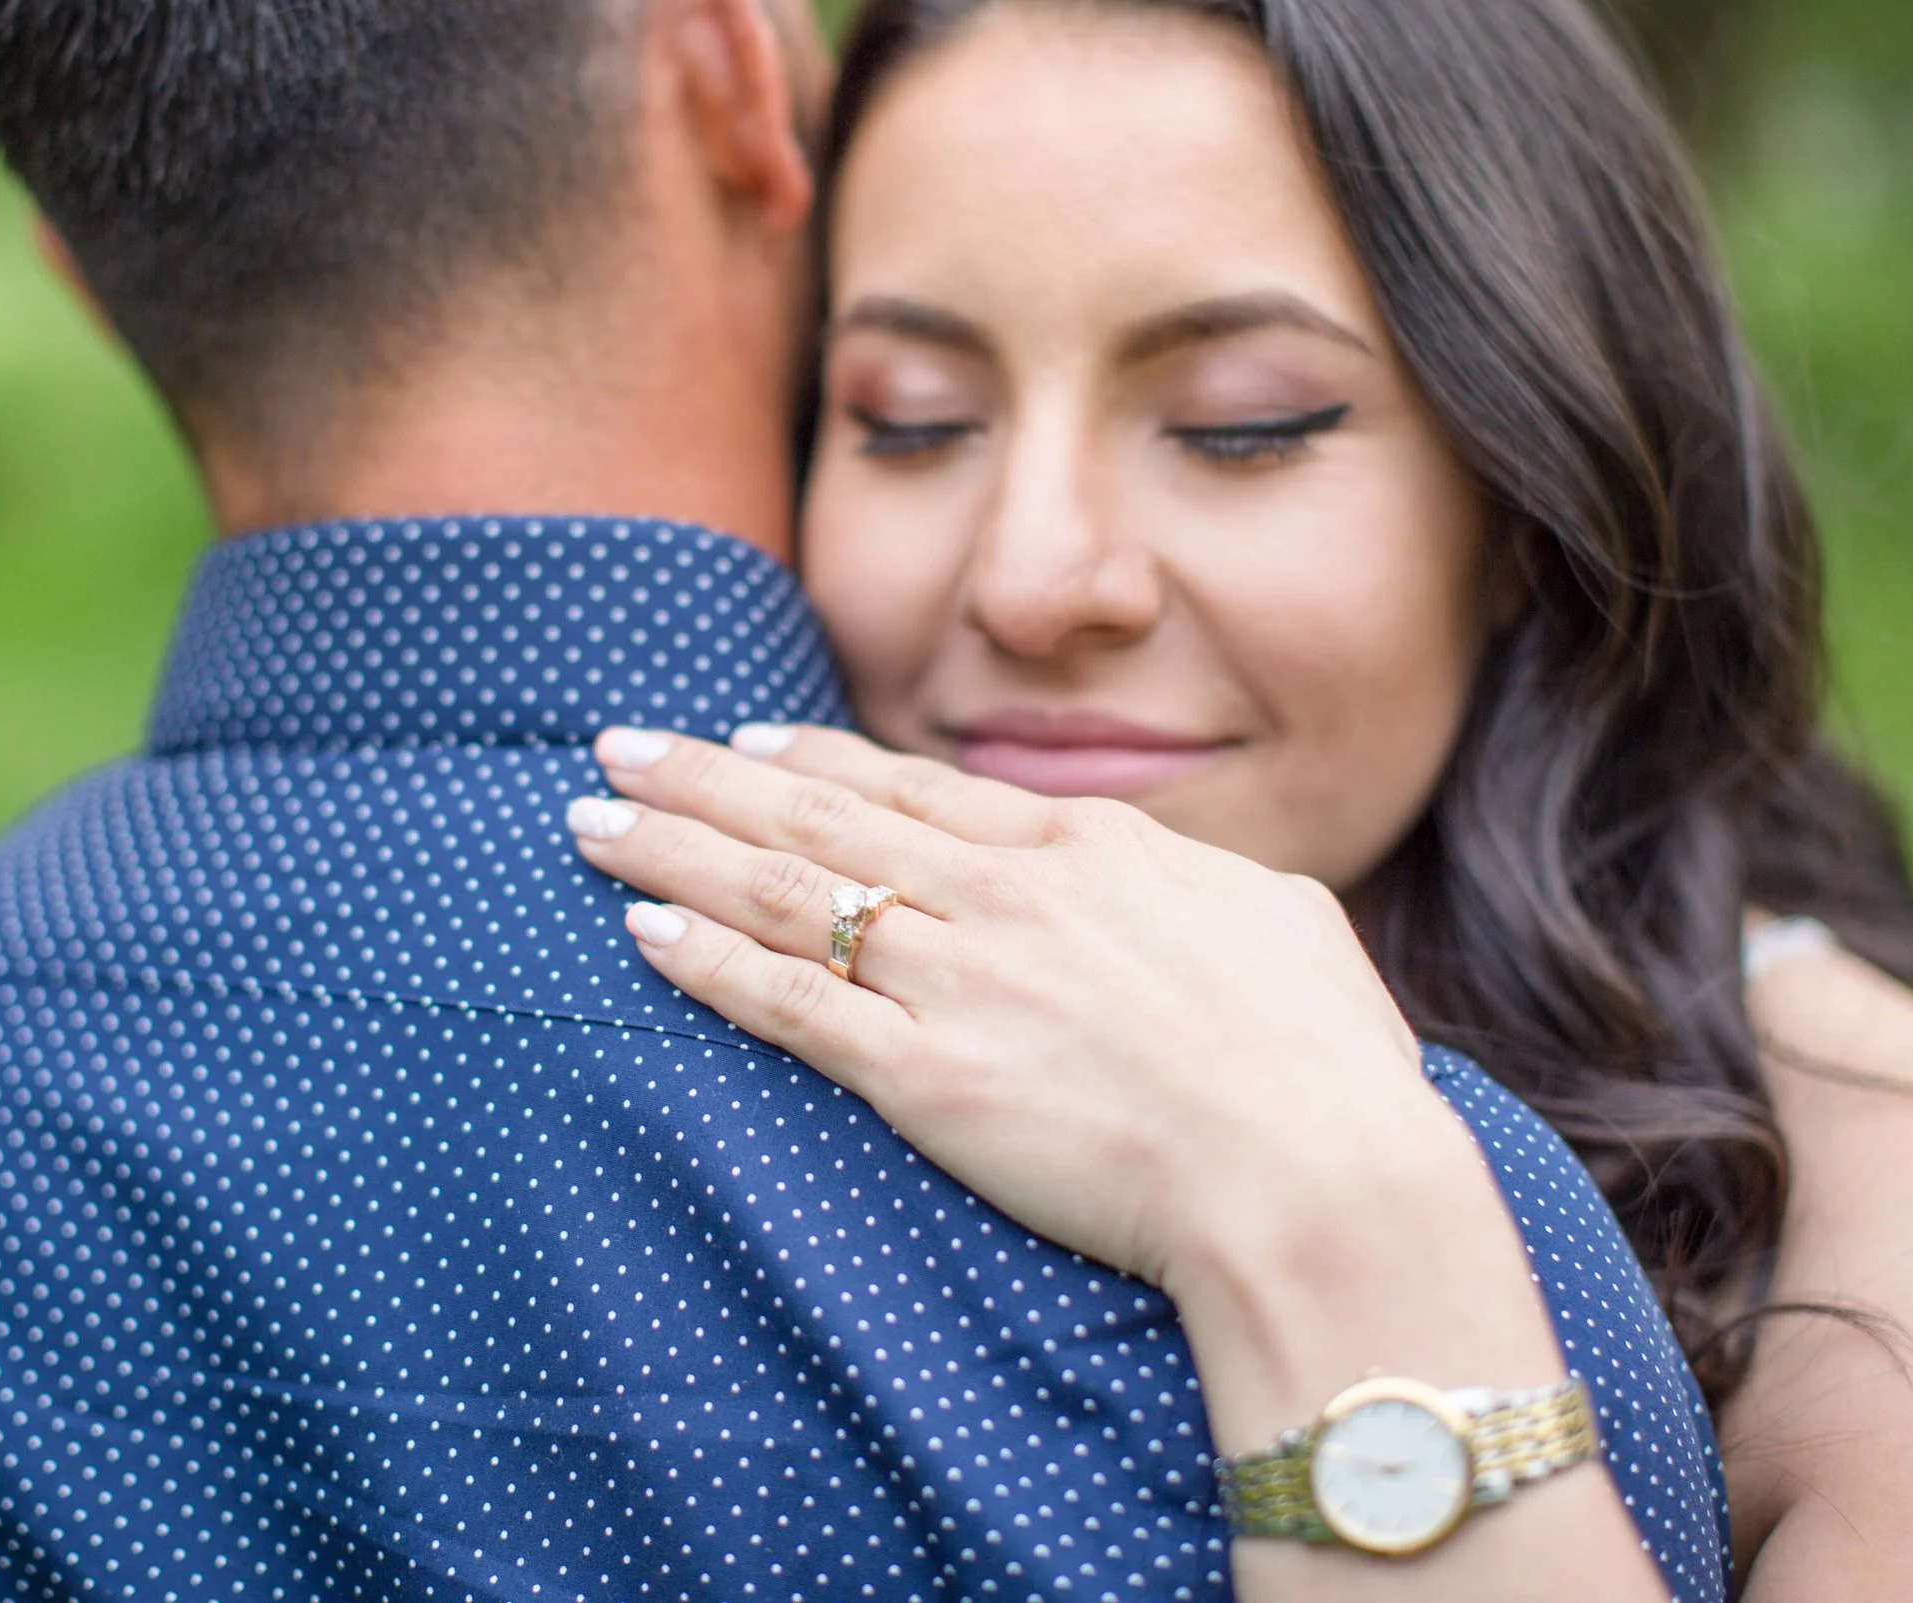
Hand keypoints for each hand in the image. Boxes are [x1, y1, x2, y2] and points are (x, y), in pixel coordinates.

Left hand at [565, 723, 1453, 1307]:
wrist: (1313, 1173)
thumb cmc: (1324, 1062)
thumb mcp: (1283, 923)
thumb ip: (1201, 886)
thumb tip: (1175, 878)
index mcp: (1085, 849)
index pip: (916, 788)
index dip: (813, 762)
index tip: (745, 740)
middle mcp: (1002, 893)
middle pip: (816, 819)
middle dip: (702, 777)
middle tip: (615, 743)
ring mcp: (957, 979)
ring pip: (778, 891)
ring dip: (672, 848)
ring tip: (588, 817)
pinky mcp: (924, 1077)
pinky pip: (787, 1005)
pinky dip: (704, 962)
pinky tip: (638, 930)